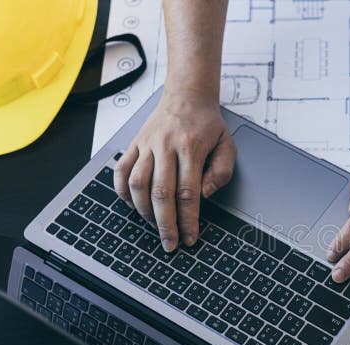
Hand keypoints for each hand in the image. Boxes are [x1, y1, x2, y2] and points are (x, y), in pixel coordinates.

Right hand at [113, 90, 236, 250]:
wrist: (187, 96)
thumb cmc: (208, 125)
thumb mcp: (228, 146)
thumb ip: (221, 172)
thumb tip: (203, 195)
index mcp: (191, 148)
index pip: (188, 192)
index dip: (188, 219)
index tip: (190, 237)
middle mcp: (166, 146)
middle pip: (161, 193)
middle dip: (165, 224)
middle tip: (170, 244)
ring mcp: (146, 145)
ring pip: (138, 184)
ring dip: (144, 211)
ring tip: (155, 225)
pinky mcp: (133, 144)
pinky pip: (121, 171)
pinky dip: (123, 192)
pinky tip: (133, 205)